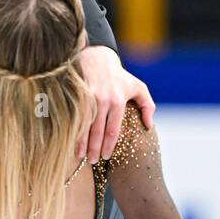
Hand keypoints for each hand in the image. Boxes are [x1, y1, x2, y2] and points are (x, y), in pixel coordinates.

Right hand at [76, 45, 155, 163]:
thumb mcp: (138, 87)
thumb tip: (149, 126)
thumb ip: (147, 106)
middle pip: (97, 132)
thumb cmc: (120, 76)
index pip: (112, 130)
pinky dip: (72, 131)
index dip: (108, 146)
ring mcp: (87, 97)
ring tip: (81, 157)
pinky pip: (74, 117)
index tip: (106, 157)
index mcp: (117, 101)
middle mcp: (102, 100)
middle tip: (93, 161)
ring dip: (81, 144)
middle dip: (94, 149)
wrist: (98, 57)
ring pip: (83, 126)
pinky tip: (71, 141)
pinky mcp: (76, 94)